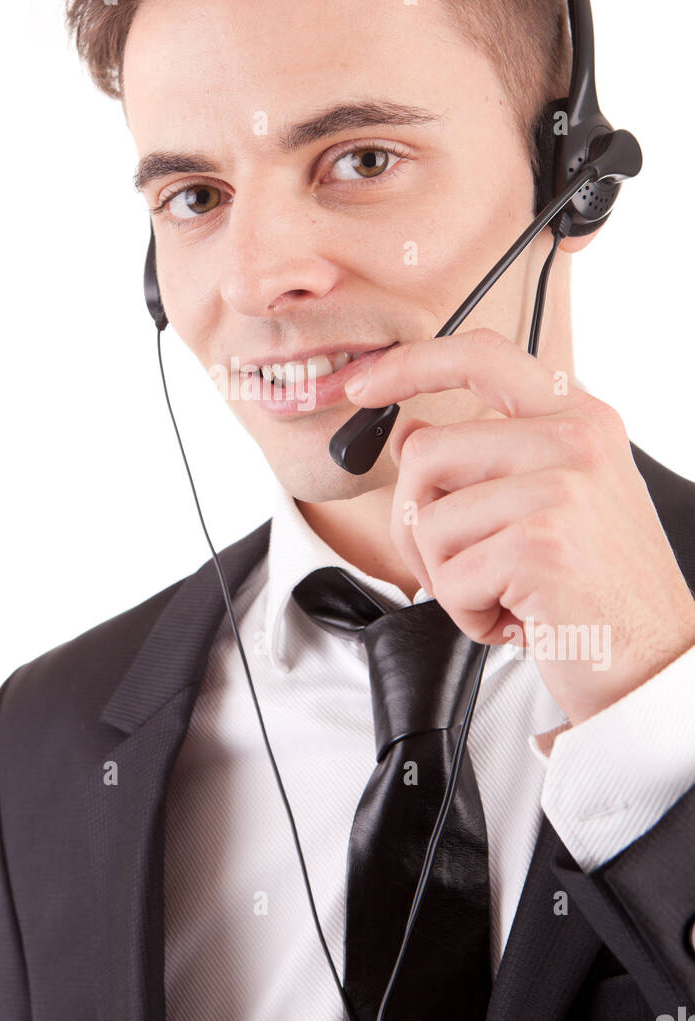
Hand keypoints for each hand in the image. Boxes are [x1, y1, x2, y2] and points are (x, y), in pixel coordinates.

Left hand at [344, 327, 694, 724]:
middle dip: (420, 526)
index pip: (479, 356)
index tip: (363, 384)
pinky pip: (448, 577)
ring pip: (428, 520)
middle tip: (466, 569)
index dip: (411, 363)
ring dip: (448, 577)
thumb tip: (408, 432)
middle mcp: (575, 440)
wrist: (657, 664)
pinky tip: (517, 619)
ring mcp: (561, 488)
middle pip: (426, 453)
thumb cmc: (599, 591)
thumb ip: (484, 460)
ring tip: (506, 594)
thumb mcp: (549, 506)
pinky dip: (468, 613)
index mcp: (578, 418)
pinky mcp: (540, 543)